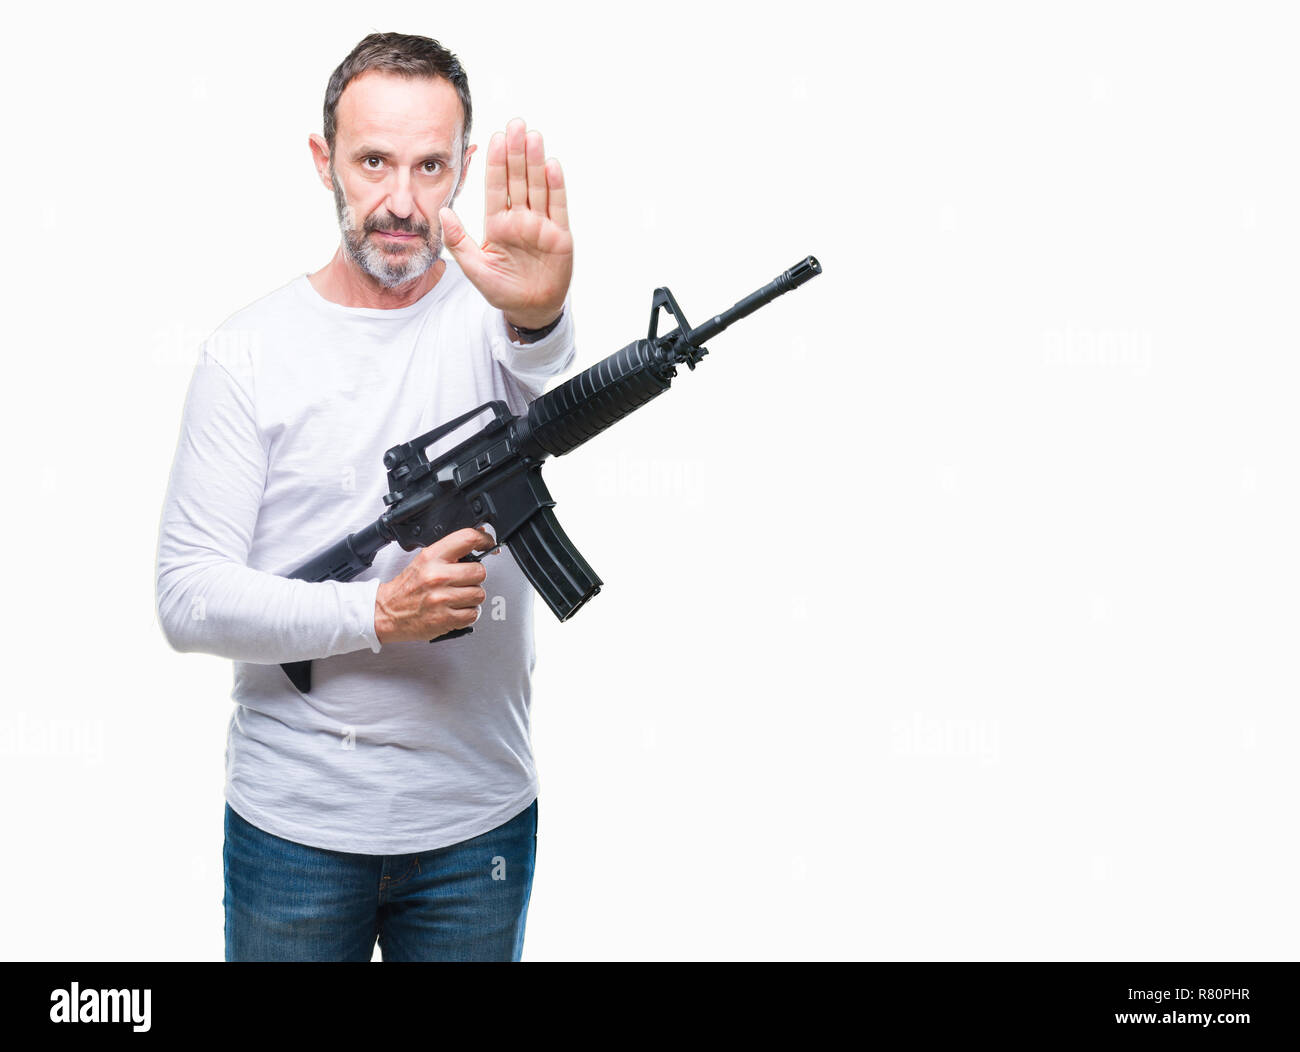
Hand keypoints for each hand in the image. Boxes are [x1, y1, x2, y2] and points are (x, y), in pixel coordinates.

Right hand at [374, 526, 500, 644]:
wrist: (387, 612)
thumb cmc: (407, 588)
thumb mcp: (424, 561)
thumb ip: (450, 551)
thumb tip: (477, 537)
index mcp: (431, 557)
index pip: (467, 539)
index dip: (484, 540)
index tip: (488, 544)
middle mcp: (437, 577)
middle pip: (480, 571)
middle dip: (475, 576)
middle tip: (464, 580)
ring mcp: (441, 599)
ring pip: (479, 594)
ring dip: (472, 597)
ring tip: (457, 596)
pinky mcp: (445, 619)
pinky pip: (473, 614)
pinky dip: (467, 614)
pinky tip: (455, 609)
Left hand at [439, 118, 572, 329]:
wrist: (529, 310)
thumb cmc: (502, 290)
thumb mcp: (475, 268)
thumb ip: (459, 241)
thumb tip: (442, 213)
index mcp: (498, 223)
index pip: (496, 187)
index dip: (496, 163)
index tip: (495, 138)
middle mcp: (520, 219)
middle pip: (518, 179)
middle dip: (516, 152)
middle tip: (516, 124)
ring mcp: (541, 225)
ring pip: (538, 187)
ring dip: (535, 162)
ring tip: (533, 136)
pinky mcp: (559, 235)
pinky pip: (557, 207)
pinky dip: (555, 187)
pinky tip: (551, 165)